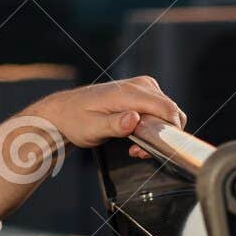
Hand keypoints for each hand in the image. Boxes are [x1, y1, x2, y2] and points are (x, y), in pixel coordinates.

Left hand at [43, 76, 185, 154]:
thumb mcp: (92, 128)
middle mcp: (141, 84)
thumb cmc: (75, 120)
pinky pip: (159, 109)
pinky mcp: (143, 91)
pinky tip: (135, 136)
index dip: (167, 133)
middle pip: (171, 111)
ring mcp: (143, 86)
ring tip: (134, 145)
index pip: (167, 109)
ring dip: (157, 132)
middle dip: (161, 135)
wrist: (64, 111)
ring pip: (167, 111)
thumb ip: (114, 125)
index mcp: (129, 92)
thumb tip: (134, 119)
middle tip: (138, 151)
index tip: (148, 149)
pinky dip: (153, 125)